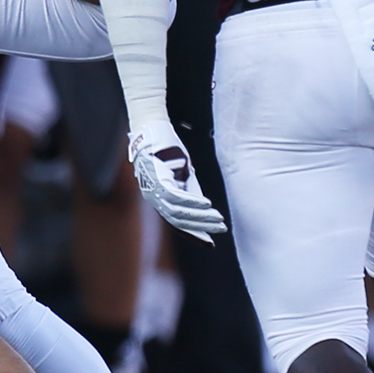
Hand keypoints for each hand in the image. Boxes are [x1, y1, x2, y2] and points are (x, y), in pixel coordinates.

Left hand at [128, 119, 225, 242]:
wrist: (153, 129)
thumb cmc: (167, 152)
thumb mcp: (181, 175)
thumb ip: (189, 191)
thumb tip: (203, 210)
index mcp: (158, 199)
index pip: (175, 223)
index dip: (192, 235)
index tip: (209, 244)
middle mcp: (152, 197)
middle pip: (177, 220)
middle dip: (200, 228)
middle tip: (221, 230)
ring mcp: (153, 188)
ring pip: (177, 211)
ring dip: (200, 217)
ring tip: (218, 219)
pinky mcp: (157, 177)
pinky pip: (176, 196)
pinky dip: (193, 202)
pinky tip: (207, 205)